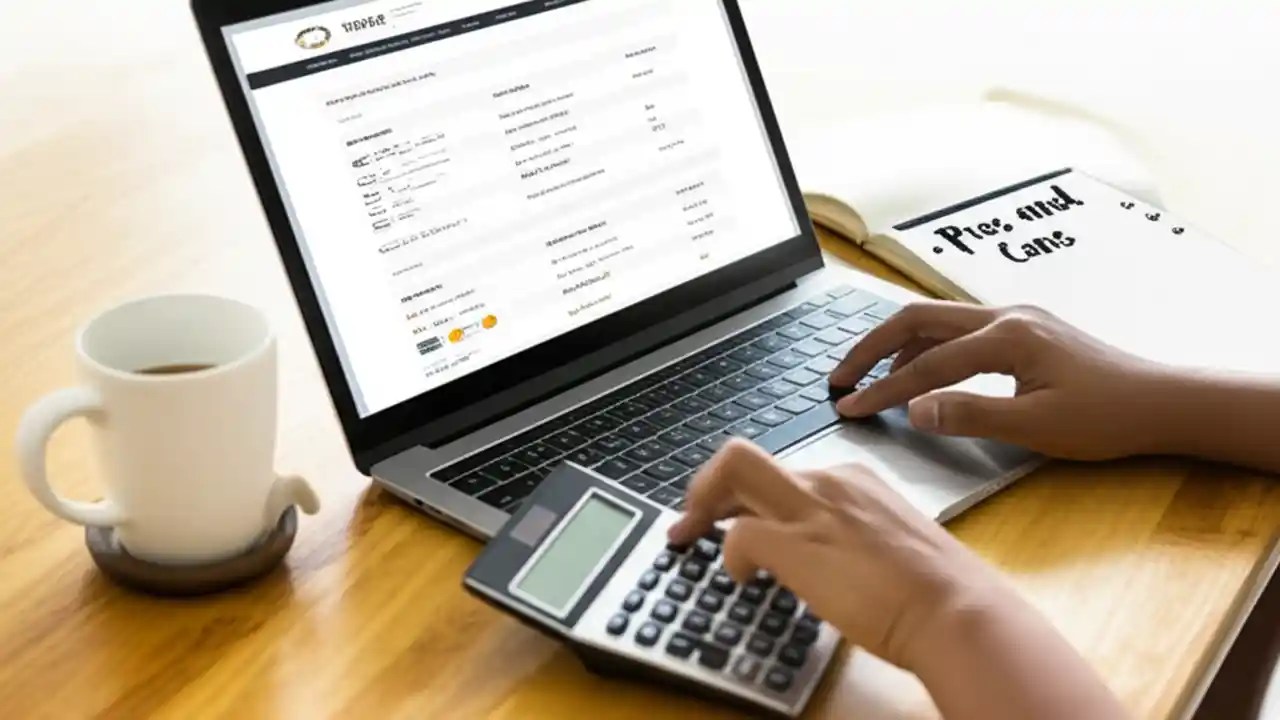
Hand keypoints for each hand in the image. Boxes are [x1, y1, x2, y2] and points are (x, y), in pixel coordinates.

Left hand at [667, 440, 1008, 669]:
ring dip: (701, 503)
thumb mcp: (888, 545)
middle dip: (707, 485)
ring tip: (691, 537)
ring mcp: (813, 508)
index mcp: (854, 480)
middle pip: (745, 457)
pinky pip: (738, 535)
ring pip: (732, 469)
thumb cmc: (936, 591)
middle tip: (692, 519)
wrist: (956, 610)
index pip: (782, 472)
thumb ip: (850, 537)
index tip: (735, 518)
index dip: (748, 496)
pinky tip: (742, 580)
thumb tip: (820, 558)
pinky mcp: (798, 543)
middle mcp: (830, 481)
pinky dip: (728, 557)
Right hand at [830, 301, 1173, 460]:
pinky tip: (920, 374)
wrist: (1161, 403)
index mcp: (1007, 336)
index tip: (848, 408)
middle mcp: (1006, 315)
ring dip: (897, 346)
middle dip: (871, 348)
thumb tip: (914, 411)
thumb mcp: (1036, 427)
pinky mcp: (1023, 329)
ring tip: (871, 380)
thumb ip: (969, 415)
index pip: (926, 363)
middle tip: (839, 377)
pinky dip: (927, 348)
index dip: (883, 389)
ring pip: (936, 320)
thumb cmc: (1106, 418)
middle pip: (918, 320)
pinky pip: (958, 330)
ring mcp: (1015, 317)